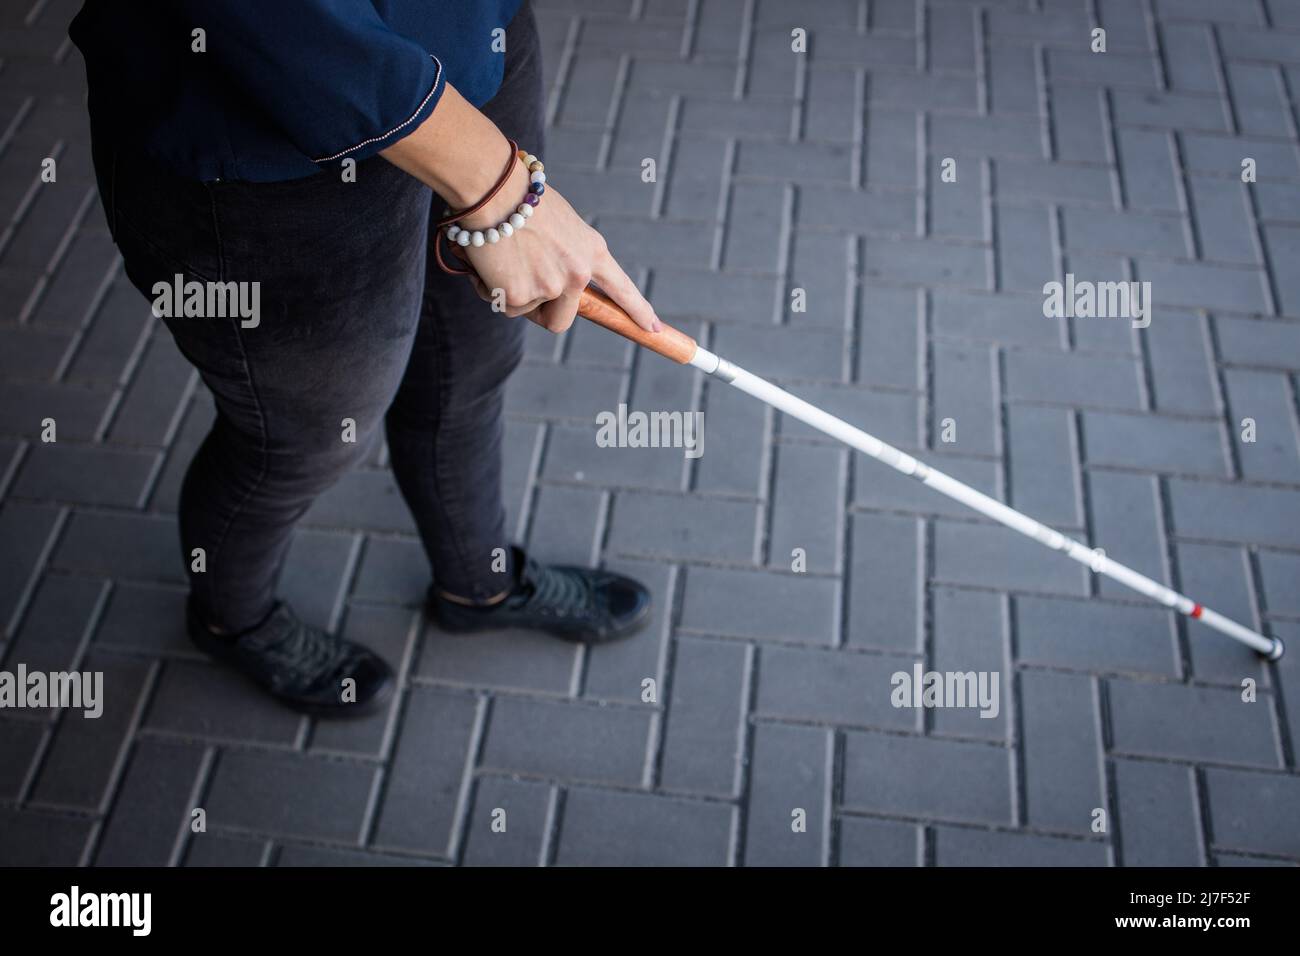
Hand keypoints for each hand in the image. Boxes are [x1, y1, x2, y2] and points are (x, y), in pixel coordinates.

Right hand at [458, 160, 660, 334]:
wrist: (492, 190)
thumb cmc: (519, 197)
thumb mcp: (559, 223)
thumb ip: (565, 254)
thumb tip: (551, 287)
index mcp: (592, 251)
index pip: (620, 288)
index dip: (637, 310)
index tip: (653, 328)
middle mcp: (577, 274)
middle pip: (561, 319)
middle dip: (540, 312)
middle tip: (519, 288)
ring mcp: (550, 287)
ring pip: (525, 309)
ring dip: (510, 291)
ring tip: (501, 254)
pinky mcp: (520, 296)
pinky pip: (503, 305)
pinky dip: (490, 288)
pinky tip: (487, 260)